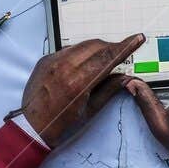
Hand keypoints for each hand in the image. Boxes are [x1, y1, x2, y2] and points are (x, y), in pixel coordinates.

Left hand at [21, 35, 143, 146]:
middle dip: (112, 47)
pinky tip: (84, 63)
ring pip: (83, 45)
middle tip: (122, 54)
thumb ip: (109, 90)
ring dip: (97, 48)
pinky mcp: (45, 60)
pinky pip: (68, 49)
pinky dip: (81, 52)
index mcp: (78, 82)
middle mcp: (64, 67)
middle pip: (97, 46)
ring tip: (104, 60)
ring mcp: (52, 61)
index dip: (126, 47)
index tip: (137, 39)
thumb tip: (126, 77)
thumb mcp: (90, 111)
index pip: (108, 57)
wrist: (30, 128)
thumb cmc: (61, 125)